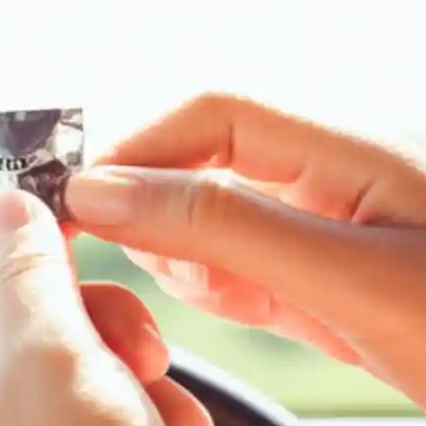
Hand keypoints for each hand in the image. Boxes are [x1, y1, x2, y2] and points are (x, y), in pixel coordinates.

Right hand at [65, 92, 425, 407]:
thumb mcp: (346, 279)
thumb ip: (222, 228)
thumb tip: (101, 193)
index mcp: (352, 149)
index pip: (210, 117)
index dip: (133, 152)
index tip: (72, 206)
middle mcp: (338, 179)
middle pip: (203, 167)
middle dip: (150, 214)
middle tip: (118, 271)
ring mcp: (335, 234)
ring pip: (216, 224)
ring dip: (183, 260)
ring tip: (209, 300)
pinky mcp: (333, 285)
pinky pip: (247, 271)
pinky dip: (218, 290)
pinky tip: (232, 309)